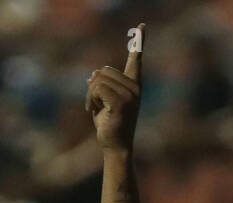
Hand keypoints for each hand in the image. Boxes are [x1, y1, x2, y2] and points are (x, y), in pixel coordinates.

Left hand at [86, 23, 142, 152]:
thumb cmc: (109, 125)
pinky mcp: (121, 103)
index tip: (142, 26)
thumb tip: (93, 74)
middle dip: (93, 86)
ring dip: (90, 94)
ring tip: (94, 108)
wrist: (115, 146)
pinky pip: (97, 89)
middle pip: (104, 70)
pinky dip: (90, 99)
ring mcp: (130, 95)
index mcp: (133, 85)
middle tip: (93, 103)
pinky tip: (92, 111)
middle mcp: (135, 88)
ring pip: (98, 80)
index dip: (139, 42)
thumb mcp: (103, 101)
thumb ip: (100, 86)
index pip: (136, 60)